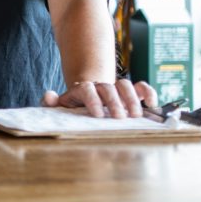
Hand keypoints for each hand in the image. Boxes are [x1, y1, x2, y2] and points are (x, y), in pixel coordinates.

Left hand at [42, 78, 156, 118]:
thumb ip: (51, 103)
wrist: (87, 102)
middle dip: (114, 101)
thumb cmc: (73, 109)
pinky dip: (148, 93)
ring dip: (132, 98)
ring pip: (125, 85)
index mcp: (81, 90)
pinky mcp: (131, 93)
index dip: (91, 99)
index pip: (85, 88)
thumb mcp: (60, 108)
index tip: (97, 114)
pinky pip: (142, 87)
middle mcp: (100, 87)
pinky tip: (151, 105)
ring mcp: (116, 89)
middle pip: (107, 87)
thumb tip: (49, 95)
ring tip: (135, 115)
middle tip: (119, 117)